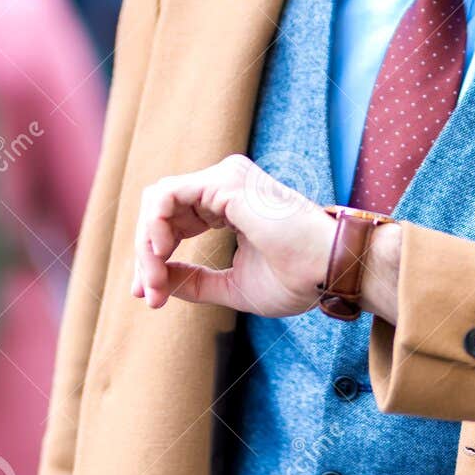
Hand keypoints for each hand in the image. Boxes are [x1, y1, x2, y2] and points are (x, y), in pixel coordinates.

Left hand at [131, 154, 334, 316]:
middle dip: (146, 255)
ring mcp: (225, 178)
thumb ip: (193, 281)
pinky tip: (160, 255)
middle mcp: (225, 184)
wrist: (329, 271)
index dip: (153, 257)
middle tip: (147, 295)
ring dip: (147, 246)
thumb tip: (154, 283)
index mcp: (229, 204)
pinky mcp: (224, 182)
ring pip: (158, 202)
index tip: (148, 296)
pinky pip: (167, 197)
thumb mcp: (231, 286)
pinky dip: (154, 227)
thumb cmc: (296, 279)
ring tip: (154, 281)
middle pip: (161, 211)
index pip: (174, 221)